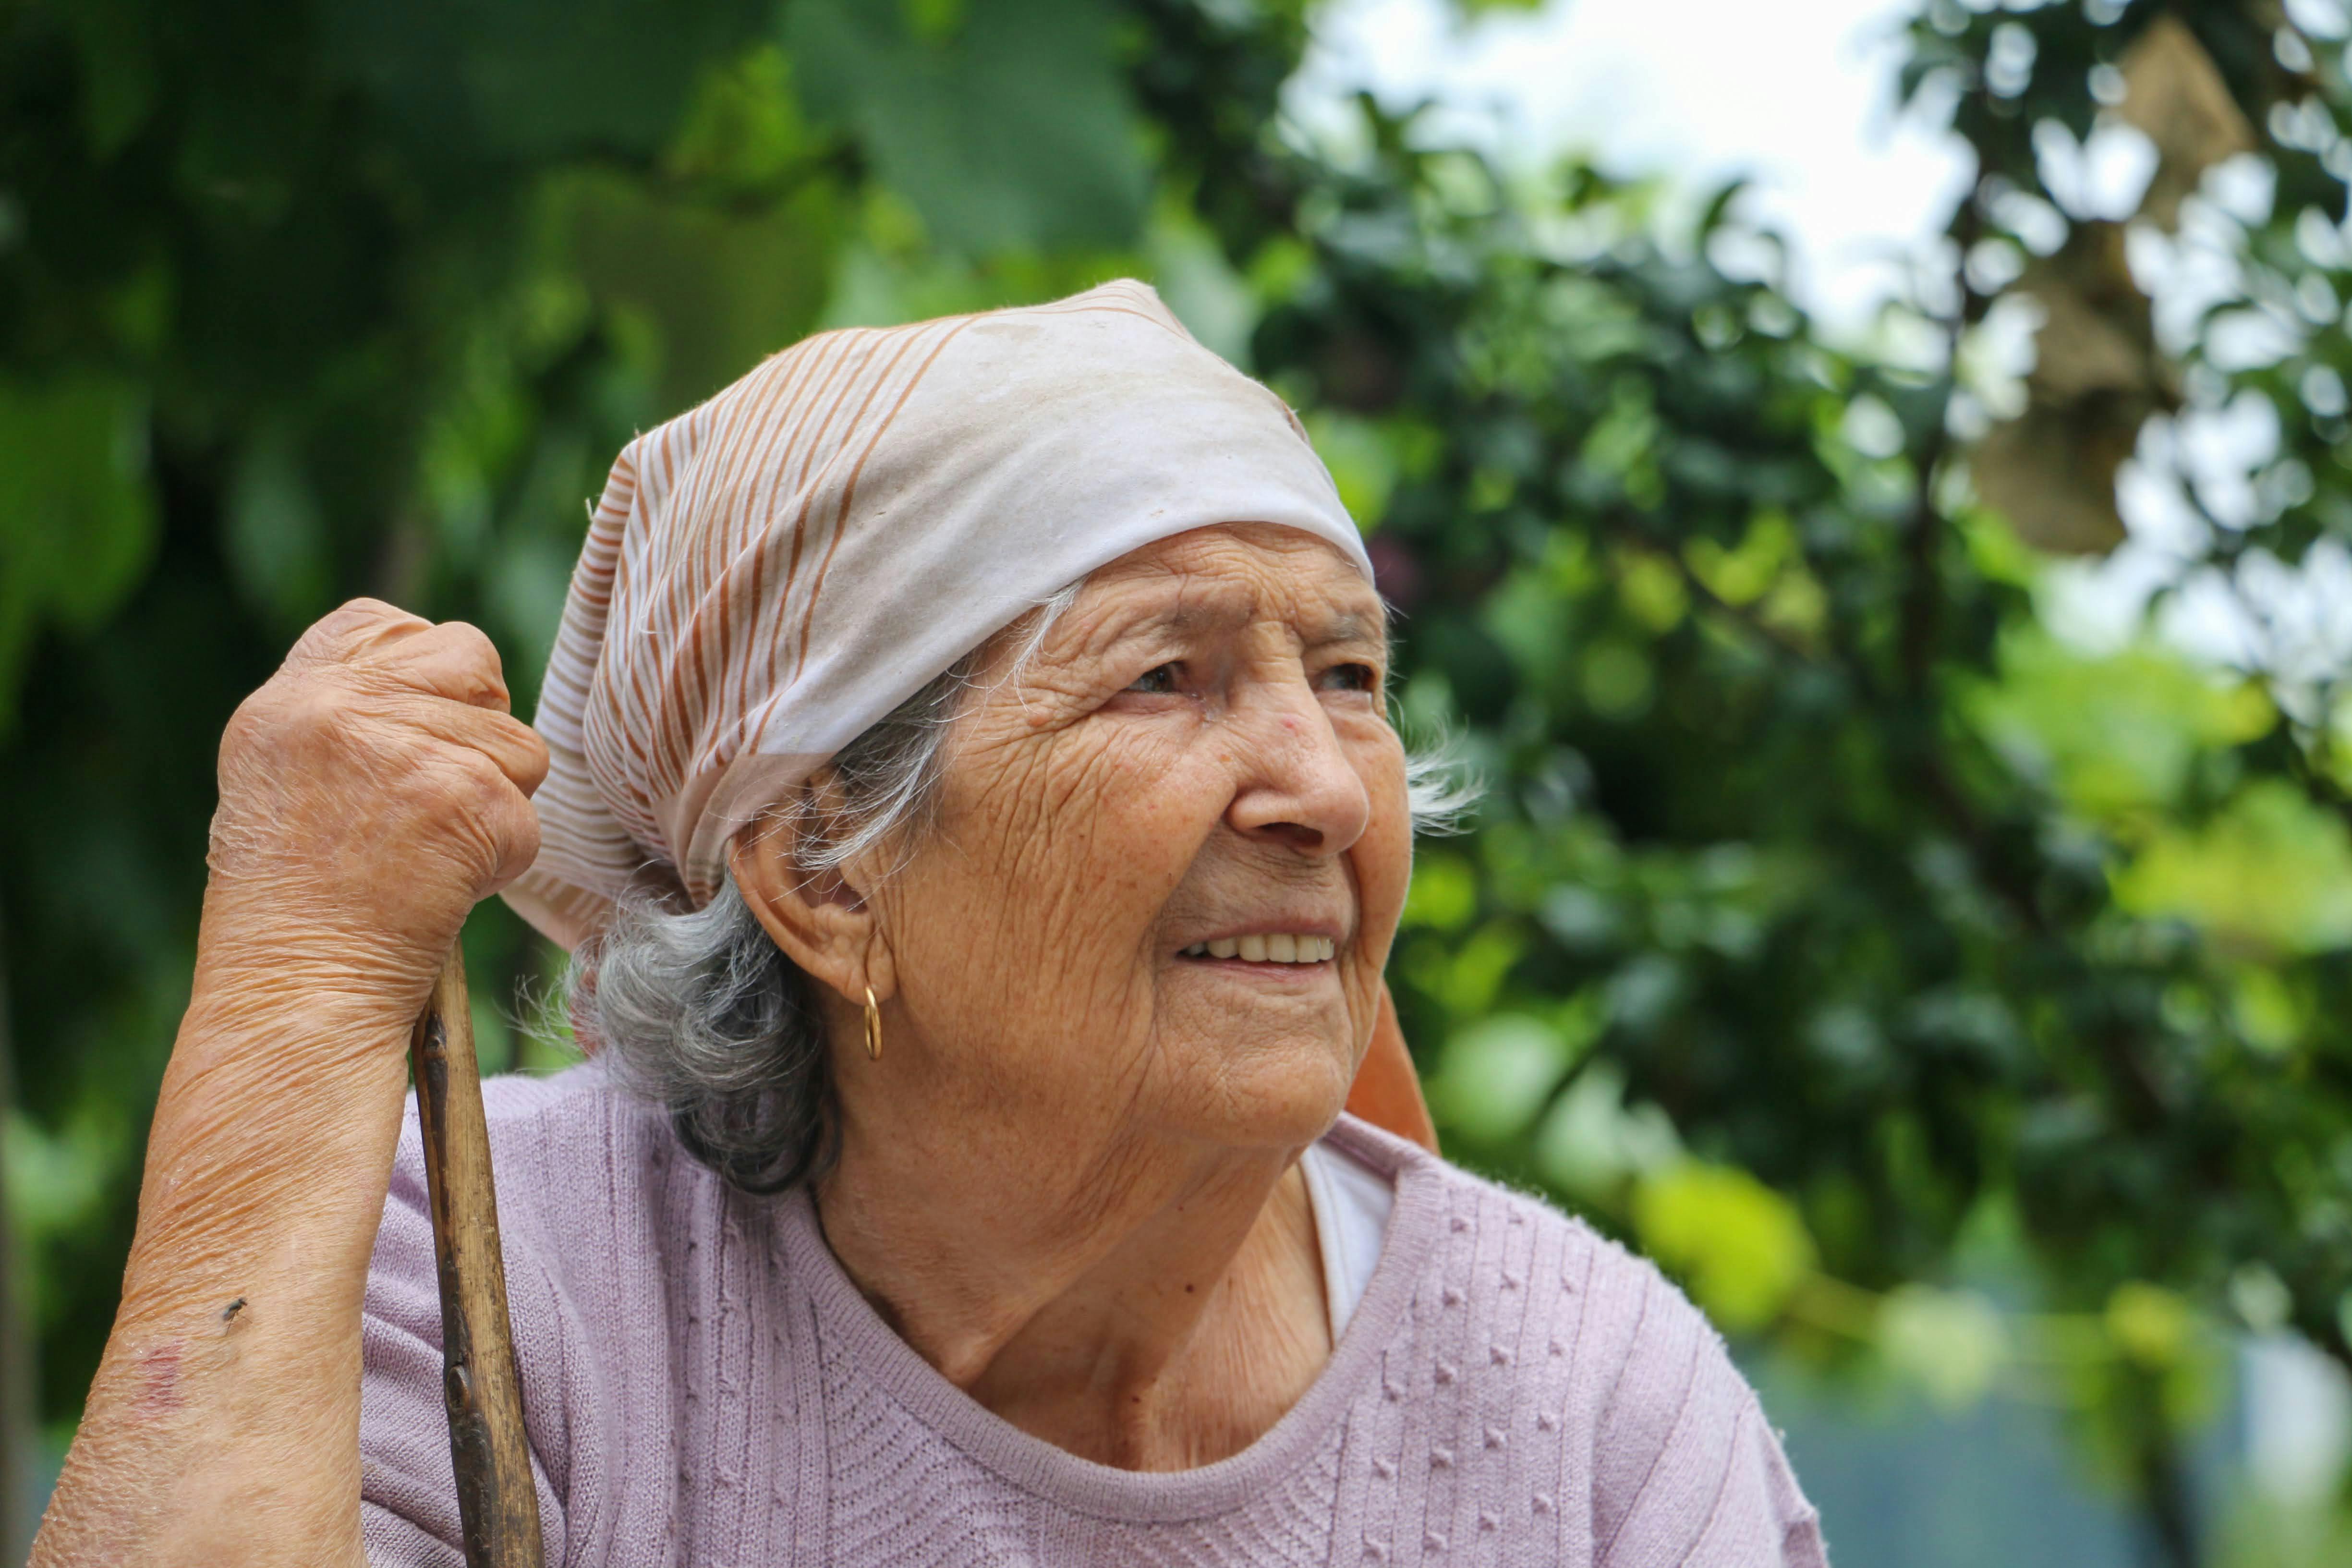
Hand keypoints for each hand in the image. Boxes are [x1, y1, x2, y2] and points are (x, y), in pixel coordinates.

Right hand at [203, 598, 547, 1017]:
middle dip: (478, 724)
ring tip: (426, 855)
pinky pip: (528, 815)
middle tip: (436, 798)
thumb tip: (452, 685)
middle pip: (471, 659)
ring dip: (495, 803)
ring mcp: (405, 749)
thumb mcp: (286, 784)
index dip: (424, 665)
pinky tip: (443, 889)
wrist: (296, 990)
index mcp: (289, 701)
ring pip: (517, 743)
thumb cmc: (298, 906)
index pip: (383, 621)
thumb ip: (352, 720)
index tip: (419, 723)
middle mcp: (341, 710)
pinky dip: (503, 860)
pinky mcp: (463, 798)